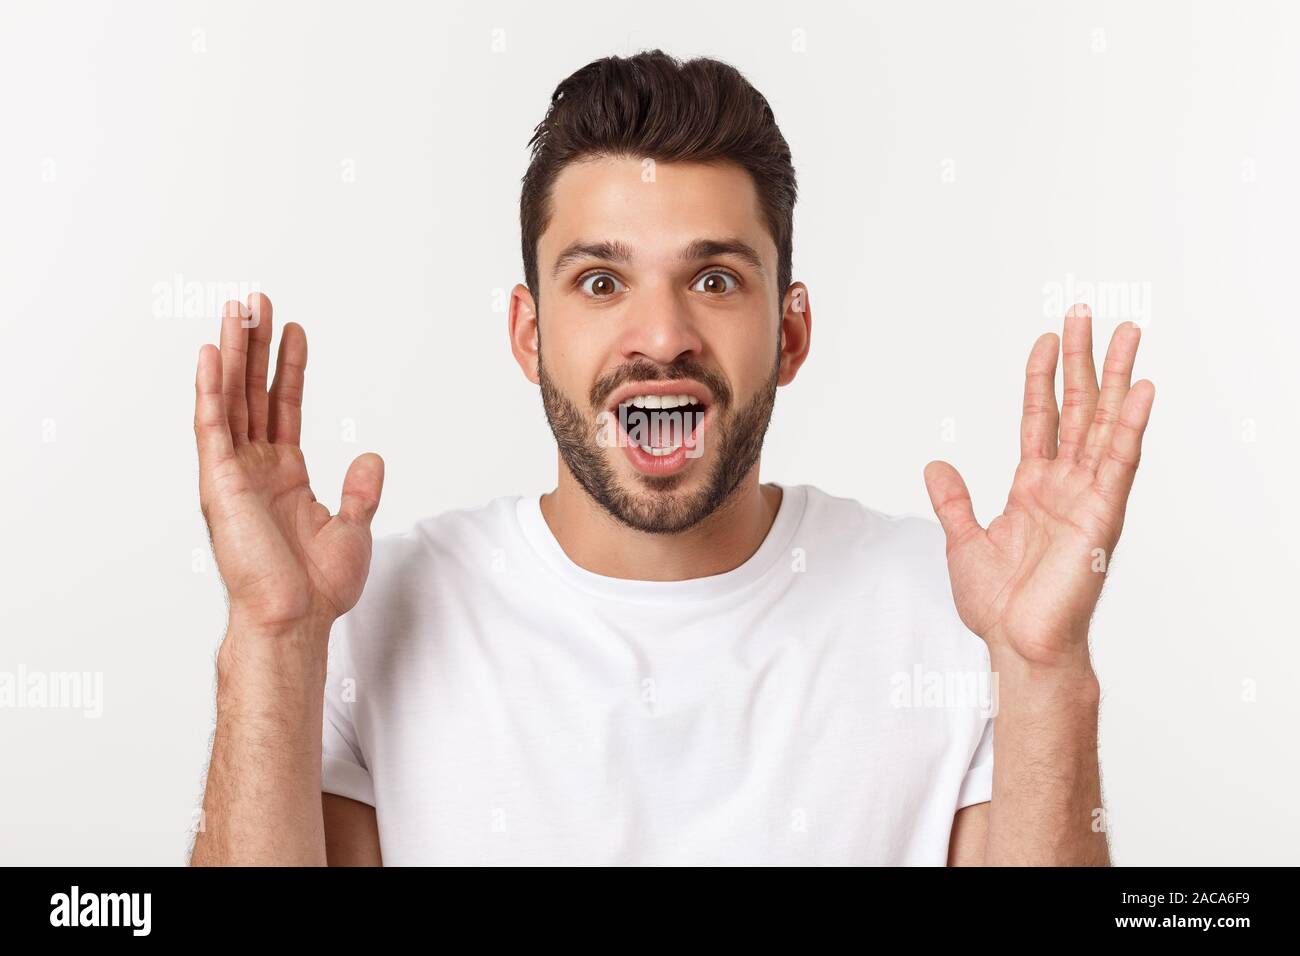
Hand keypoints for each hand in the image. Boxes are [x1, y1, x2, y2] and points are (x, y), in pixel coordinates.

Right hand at [193, 293, 383, 635]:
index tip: (293, 331)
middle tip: (256, 302)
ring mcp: (234, 473)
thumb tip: (371, 457)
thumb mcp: (352, 529)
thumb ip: (360, 491)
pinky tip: (213, 352)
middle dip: (255, 347)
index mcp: (283, 477)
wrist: (296, 618)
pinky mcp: (220, 482)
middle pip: (252, 393)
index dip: (289, 368)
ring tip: (237, 309)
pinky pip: (213, 425)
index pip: (284, 408)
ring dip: (232, 353)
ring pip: (231, 399)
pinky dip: (211, 388)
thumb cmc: (317, 588)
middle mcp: (255, 469)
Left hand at [923, 304, 1154, 668]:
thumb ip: (954, 500)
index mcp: (1034, 488)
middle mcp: (1066, 486)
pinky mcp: (1101, 517)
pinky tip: (1142, 390)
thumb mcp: (963, 540)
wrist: (1017, 646)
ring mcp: (1087, 498)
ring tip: (1127, 333)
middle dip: (1083, 361)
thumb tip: (934, 466)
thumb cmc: (1000, 605)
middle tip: (1088, 313)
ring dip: (1116, 378)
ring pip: (1105, 425)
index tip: (1047, 339)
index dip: (1043, 378)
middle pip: (1079, 409)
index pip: (1041, 418)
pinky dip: (1130, 427)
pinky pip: (1119, 464)